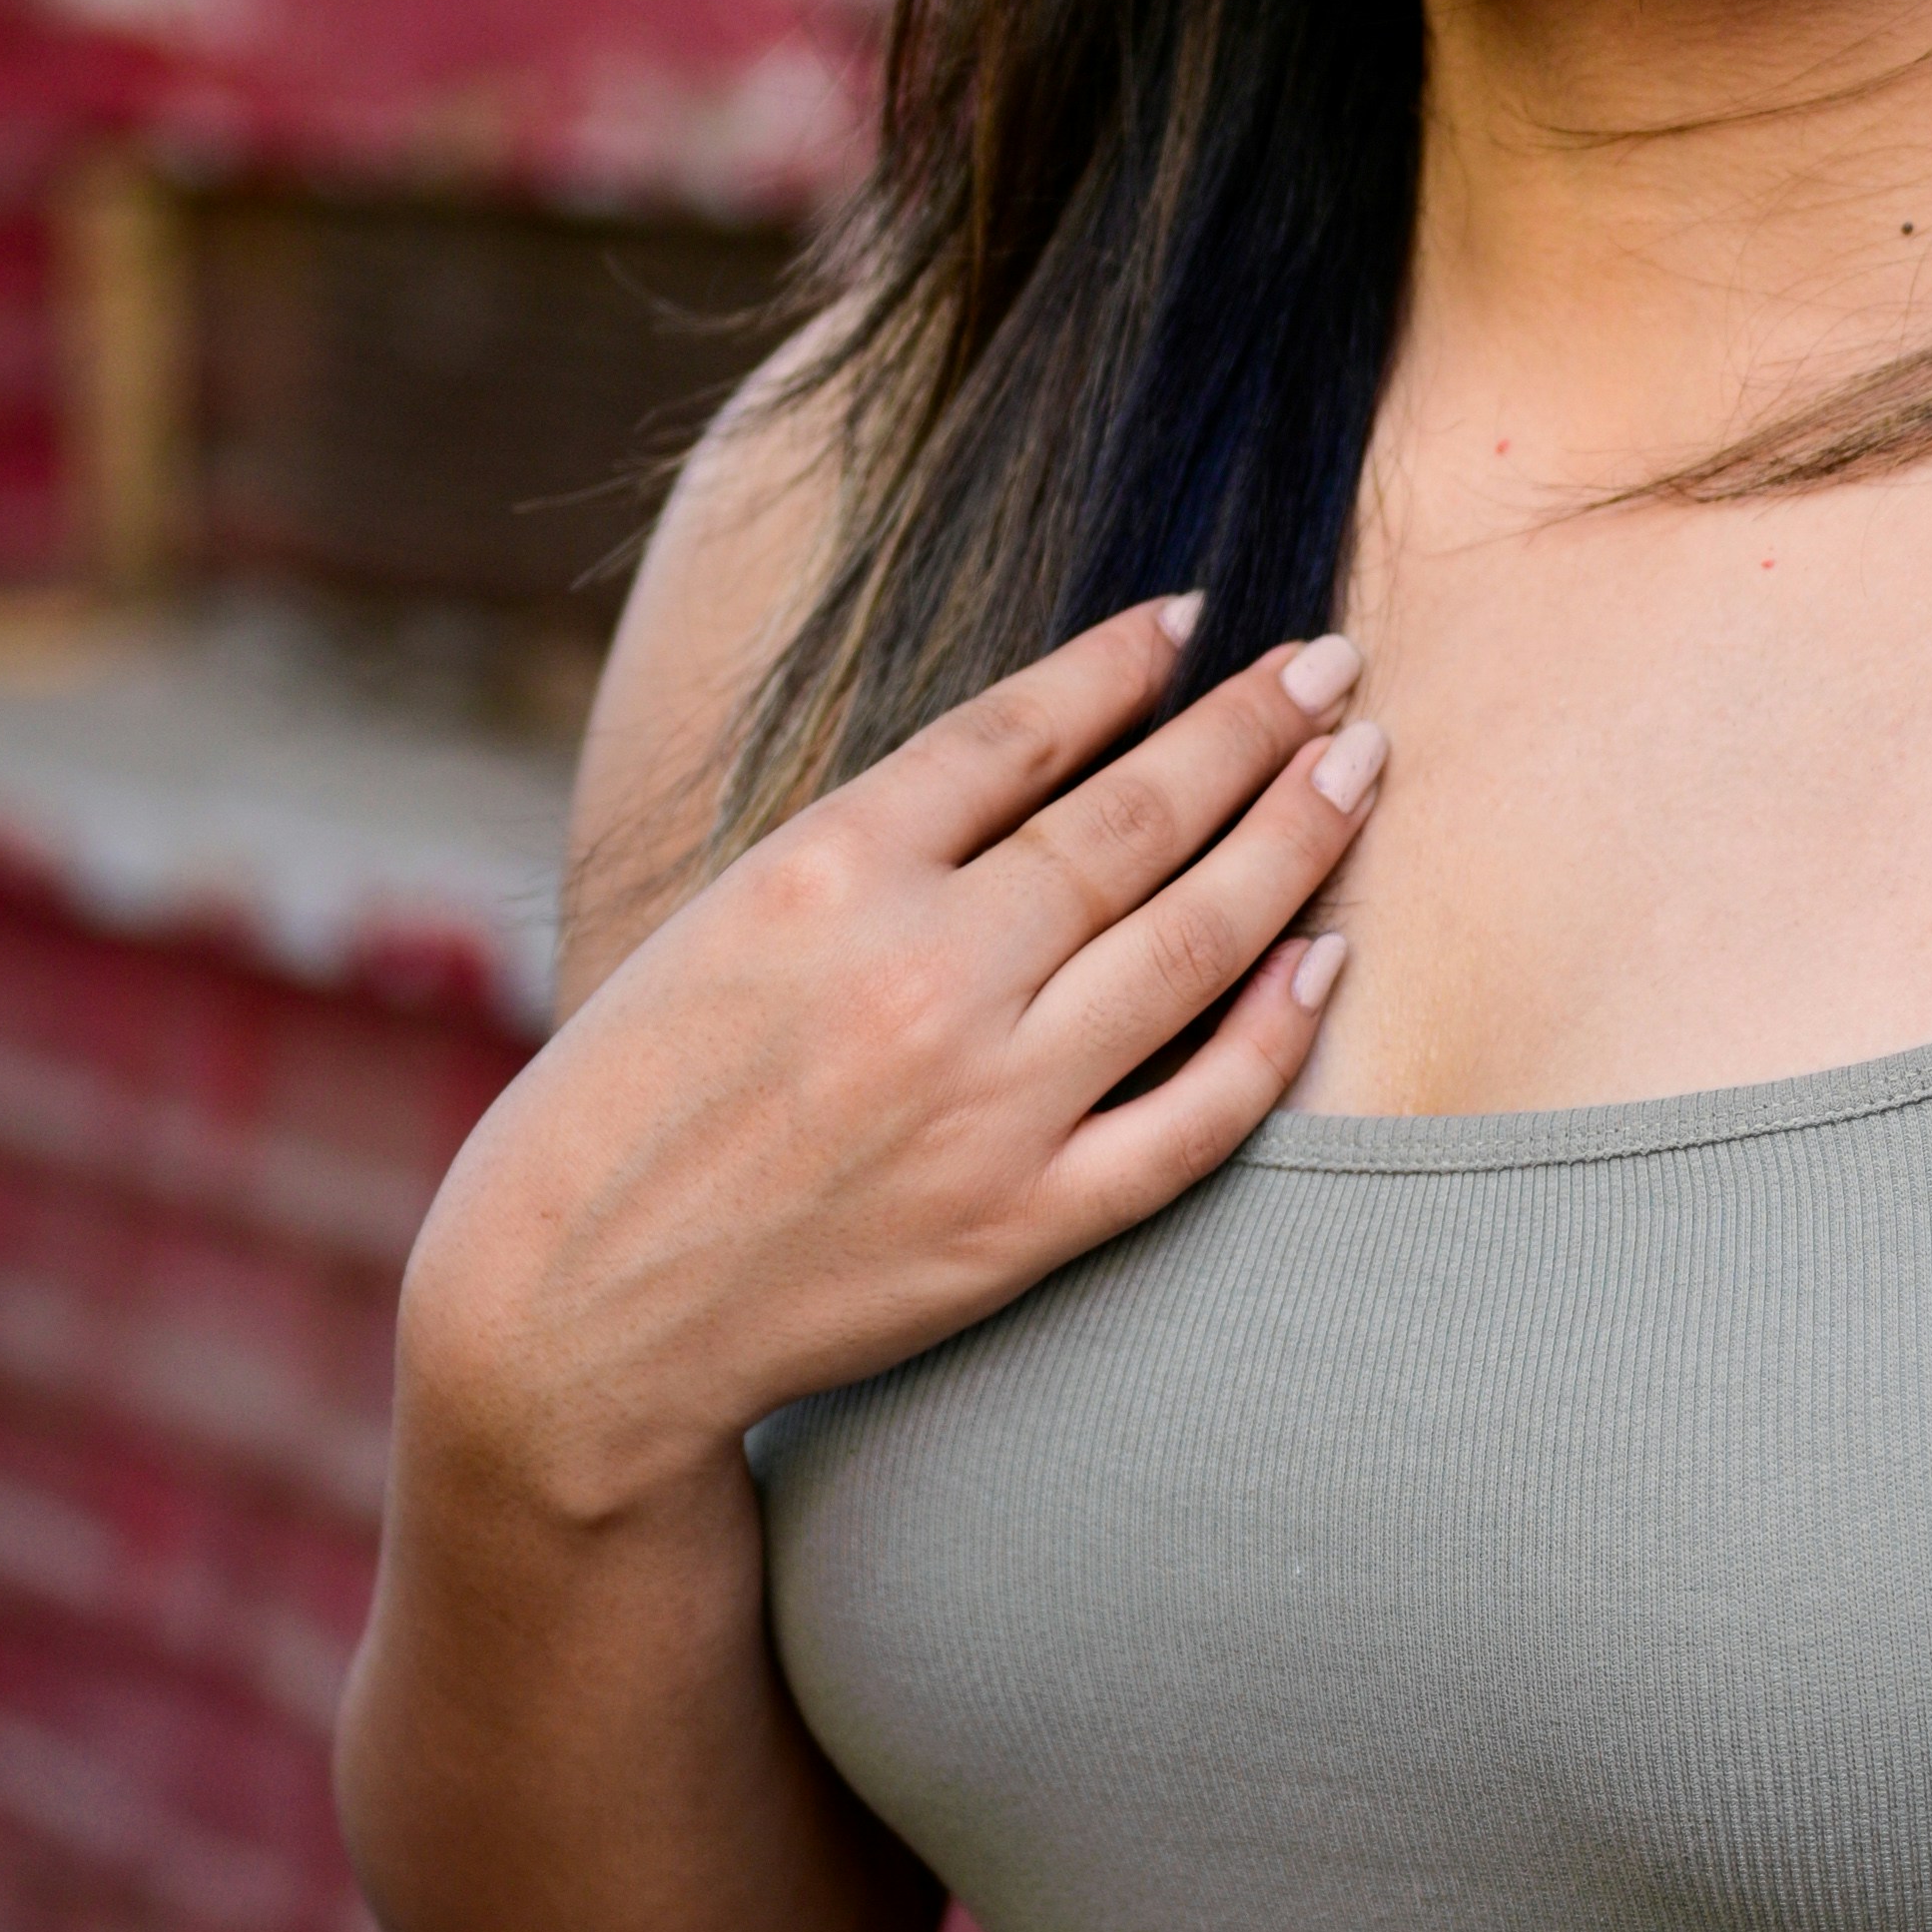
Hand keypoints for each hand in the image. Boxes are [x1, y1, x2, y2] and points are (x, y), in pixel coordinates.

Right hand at [400, 600, 1380, 1519]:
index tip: (1197, 613)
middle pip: (1135, 815)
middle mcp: (923, 971)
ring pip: (1193, 940)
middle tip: (1331, 666)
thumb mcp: (726, 917)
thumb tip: (1043, 755)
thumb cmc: (633, 1100)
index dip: (1122, 663)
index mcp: (826, 870)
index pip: (1020, 730)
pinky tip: (1328, 955)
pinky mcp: (1026, 1222)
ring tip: (1358, 764)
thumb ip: (876, 842)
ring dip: (1292, 837)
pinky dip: (1275, 1030)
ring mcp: (988, 1101)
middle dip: (1248, 726)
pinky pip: (1196, 1115)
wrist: (574, 1318)